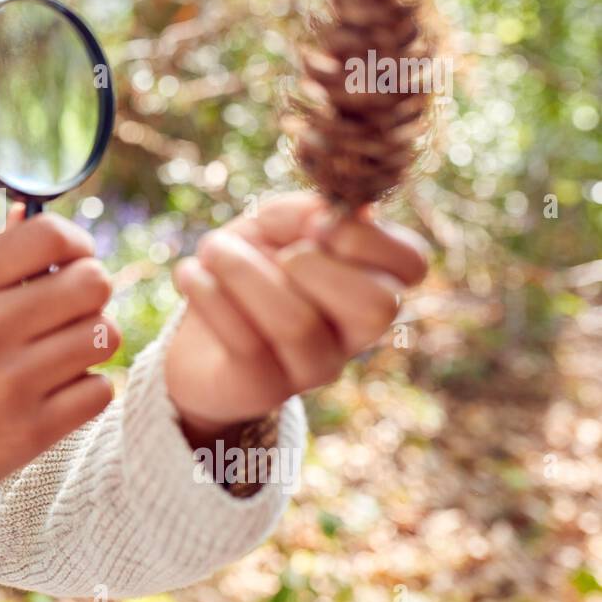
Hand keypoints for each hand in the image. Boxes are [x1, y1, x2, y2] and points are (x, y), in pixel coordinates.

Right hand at [0, 203, 121, 483]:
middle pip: (91, 284)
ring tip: (62, 346)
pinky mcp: (32, 431)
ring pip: (104, 335)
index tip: (71, 258)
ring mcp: (11, 384)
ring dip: (91, 338)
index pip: (48, 237)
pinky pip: (100, 390)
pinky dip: (86, 387)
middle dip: (90, 288)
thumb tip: (31, 211)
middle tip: (72, 303)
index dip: (75, 242)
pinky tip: (57, 386)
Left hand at [166, 192, 428, 435]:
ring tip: (211, 249)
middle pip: (378, 305)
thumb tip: (328, 214)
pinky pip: (246, 342)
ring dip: (243, 271)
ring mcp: (315, 367)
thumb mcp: (270, 226)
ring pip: (298, 322)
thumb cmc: (248, 269)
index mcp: (370, 283)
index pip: (411, 265)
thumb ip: (302, 212)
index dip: (368, 238)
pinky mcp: (266, 389)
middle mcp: (354, 334)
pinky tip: (190, 273)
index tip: (315, 222)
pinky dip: (210, 295)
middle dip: (318, 265)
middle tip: (277, 252)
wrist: (195, 338)